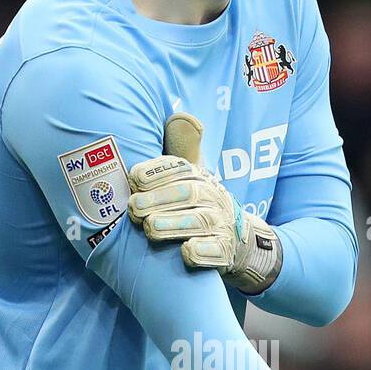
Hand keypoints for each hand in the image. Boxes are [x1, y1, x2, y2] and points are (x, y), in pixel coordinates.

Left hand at [126, 112, 282, 295]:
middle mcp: (213, 199)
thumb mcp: (191, 178)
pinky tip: (186, 252)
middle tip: (133, 208)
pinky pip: (217, 253)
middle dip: (159, 199)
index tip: (133, 178)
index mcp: (200, 178)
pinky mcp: (225, 254)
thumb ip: (181, 150)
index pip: (181, 168)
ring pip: (200, 223)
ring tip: (150, 228)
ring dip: (174, 225)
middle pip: (189, 194)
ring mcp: (221, 227)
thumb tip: (182, 115)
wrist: (237, 242)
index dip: (157, 172)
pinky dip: (203, 253)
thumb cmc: (199, 207)